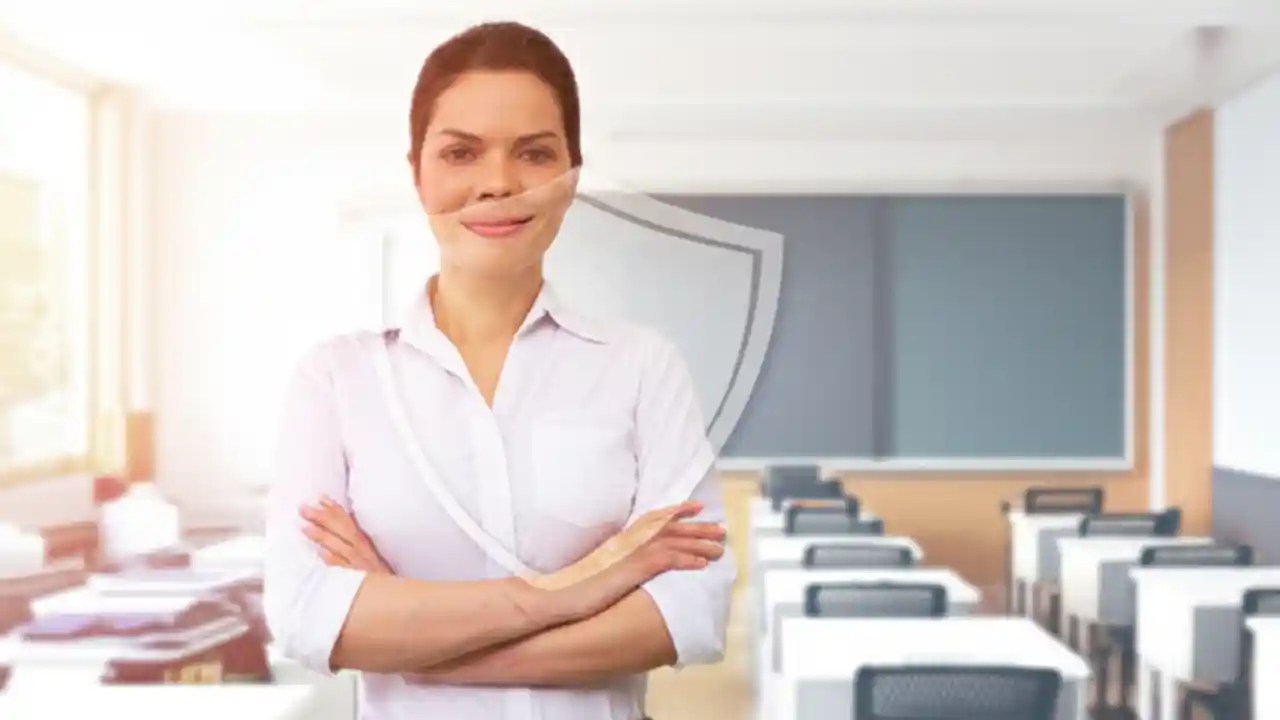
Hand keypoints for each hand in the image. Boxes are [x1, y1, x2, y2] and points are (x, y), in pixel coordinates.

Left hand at [299, 496, 392, 573]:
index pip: (348, 520)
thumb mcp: (371, 554)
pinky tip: (321, 553)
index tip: (320, 498)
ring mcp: (358, 563)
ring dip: (323, 536)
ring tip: (306, 528)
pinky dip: (334, 560)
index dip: (335, 508)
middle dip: (323, 517)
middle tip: (304, 509)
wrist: (392, 594)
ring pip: (339, 546)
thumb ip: (355, 541)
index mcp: (364, 541)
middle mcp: (361, 549)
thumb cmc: (379, 575)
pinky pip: (344, 568)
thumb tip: (337, 529)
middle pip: (341, 529)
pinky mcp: (355, 579)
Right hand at [531, 501, 726, 591]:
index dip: (676, 511)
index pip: (653, 518)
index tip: (697, 507)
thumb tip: (631, 567)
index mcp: (620, 540)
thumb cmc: (573, 589)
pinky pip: (663, 560)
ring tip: (720, 548)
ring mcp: (628, 554)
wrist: (553, 596)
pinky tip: (701, 565)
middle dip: (697, 527)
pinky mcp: (629, 570)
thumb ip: (618, 564)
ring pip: (672, 541)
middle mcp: (627, 542)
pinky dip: (685, 560)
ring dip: (699, 544)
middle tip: (721, 529)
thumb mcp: (600, 571)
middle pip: (668, 528)